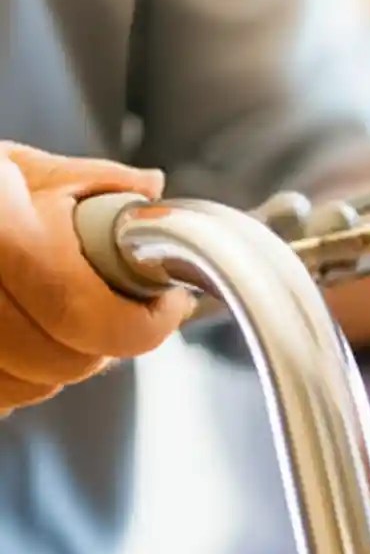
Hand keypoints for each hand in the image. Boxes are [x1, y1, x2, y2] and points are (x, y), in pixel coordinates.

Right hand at [0, 143, 190, 413]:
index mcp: (0, 238)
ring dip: (61, 363)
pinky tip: (15, 337)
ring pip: (32, 388)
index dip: (144, 323)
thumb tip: (150, 186)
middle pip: (68, 361)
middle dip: (106, 341)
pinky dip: (16, 379)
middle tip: (119, 310)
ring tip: (57, 317)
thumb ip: (89, 180)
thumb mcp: (15, 165)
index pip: (90, 317)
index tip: (168, 305)